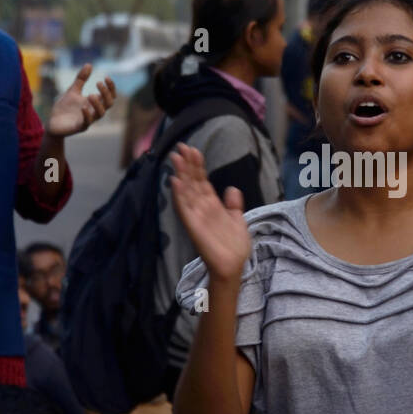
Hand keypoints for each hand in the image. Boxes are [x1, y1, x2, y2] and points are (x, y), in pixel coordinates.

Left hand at [47, 63, 116, 137]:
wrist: (52, 122)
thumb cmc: (64, 108)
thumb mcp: (72, 90)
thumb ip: (81, 79)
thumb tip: (89, 64)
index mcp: (94, 103)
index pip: (110, 96)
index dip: (111, 87)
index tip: (106, 77)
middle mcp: (94, 111)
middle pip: (109, 104)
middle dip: (106, 93)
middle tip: (98, 83)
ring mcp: (88, 120)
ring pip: (100, 114)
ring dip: (98, 104)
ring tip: (90, 95)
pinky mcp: (79, 127)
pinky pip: (87, 123)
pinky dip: (87, 115)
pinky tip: (83, 107)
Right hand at [169, 143, 250, 281]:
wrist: (233, 266)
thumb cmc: (234, 246)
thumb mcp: (238, 220)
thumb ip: (234, 204)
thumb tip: (232, 188)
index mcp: (212, 205)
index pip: (202, 180)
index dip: (197, 165)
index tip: (193, 150)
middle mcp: (202, 208)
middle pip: (192, 182)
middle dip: (187, 164)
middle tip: (181, 147)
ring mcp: (196, 216)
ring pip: (186, 191)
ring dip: (180, 174)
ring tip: (175, 158)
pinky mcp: (193, 226)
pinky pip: (184, 208)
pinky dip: (179, 195)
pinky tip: (175, 181)